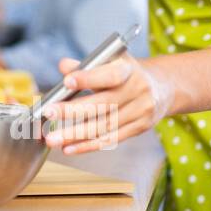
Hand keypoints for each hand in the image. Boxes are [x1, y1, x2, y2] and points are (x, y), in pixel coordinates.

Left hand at [40, 55, 174, 154]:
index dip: (88, 78)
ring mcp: (140, 111)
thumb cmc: (127, 74)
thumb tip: (64, 66)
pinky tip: (69, 148)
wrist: (162, 88)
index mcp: (128, 70)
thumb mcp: (111, 62)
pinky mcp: (139, 128)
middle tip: (48, 113)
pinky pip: (111, 139)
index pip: (108, 75)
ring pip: (104, 126)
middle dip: (73, 111)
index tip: (66, 82)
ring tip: (52, 138)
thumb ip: (87, 65)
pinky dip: (88, 145)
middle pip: (103, 104)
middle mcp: (137, 90)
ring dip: (75, 134)